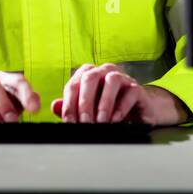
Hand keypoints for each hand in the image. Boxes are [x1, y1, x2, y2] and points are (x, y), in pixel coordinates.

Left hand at [51, 63, 190, 125]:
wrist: (138, 113)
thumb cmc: (109, 109)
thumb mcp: (88, 110)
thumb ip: (71, 107)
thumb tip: (54, 106)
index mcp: (88, 74)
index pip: (73, 85)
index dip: (69, 104)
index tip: (69, 122)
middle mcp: (104, 71)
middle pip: (90, 78)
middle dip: (85, 102)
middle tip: (84, 122)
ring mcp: (122, 77)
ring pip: (111, 80)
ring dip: (104, 102)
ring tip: (100, 122)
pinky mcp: (137, 88)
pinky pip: (130, 92)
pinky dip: (121, 107)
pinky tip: (115, 120)